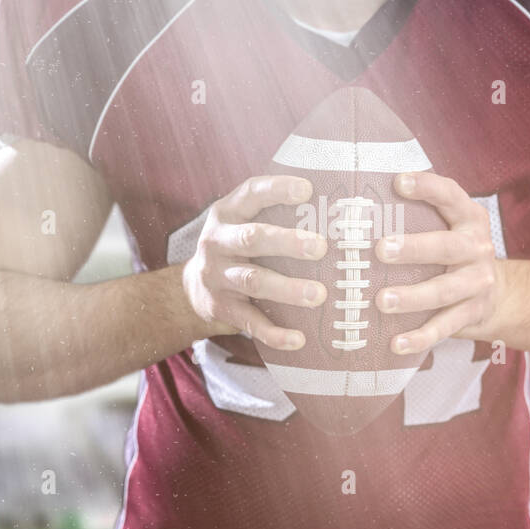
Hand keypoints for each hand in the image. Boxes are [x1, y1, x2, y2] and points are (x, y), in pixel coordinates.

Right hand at [183, 176, 327, 349]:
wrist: (192, 288)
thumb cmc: (237, 247)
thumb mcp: (243, 222)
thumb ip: (274, 212)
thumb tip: (337, 206)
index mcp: (227, 213)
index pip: (251, 193)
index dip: (277, 189)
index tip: (307, 189)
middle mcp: (217, 242)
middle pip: (252, 239)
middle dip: (287, 242)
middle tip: (321, 247)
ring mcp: (217, 276)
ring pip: (253, 280)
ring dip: (287, 289)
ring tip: (319, 295)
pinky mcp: (221, 308)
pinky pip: (249, 322)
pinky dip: (274, 333)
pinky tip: (299, 339)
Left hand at [375, 172, 500, 354]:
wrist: (501, 295)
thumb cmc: (455, 252)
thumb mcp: (450, 227)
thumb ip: (420, 214)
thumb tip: (358, 201)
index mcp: (469, 219)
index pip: (450, 195)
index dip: (427, 187)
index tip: (398, 182)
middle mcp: (477, 248)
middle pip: (446, 247)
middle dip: (413, 248)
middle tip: (380, 249)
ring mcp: (477, 283)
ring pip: (444, 291)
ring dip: (412, 297)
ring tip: (382, 301)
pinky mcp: (472, 314)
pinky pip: (445, 327)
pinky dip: (420, 338)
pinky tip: (396, 344)